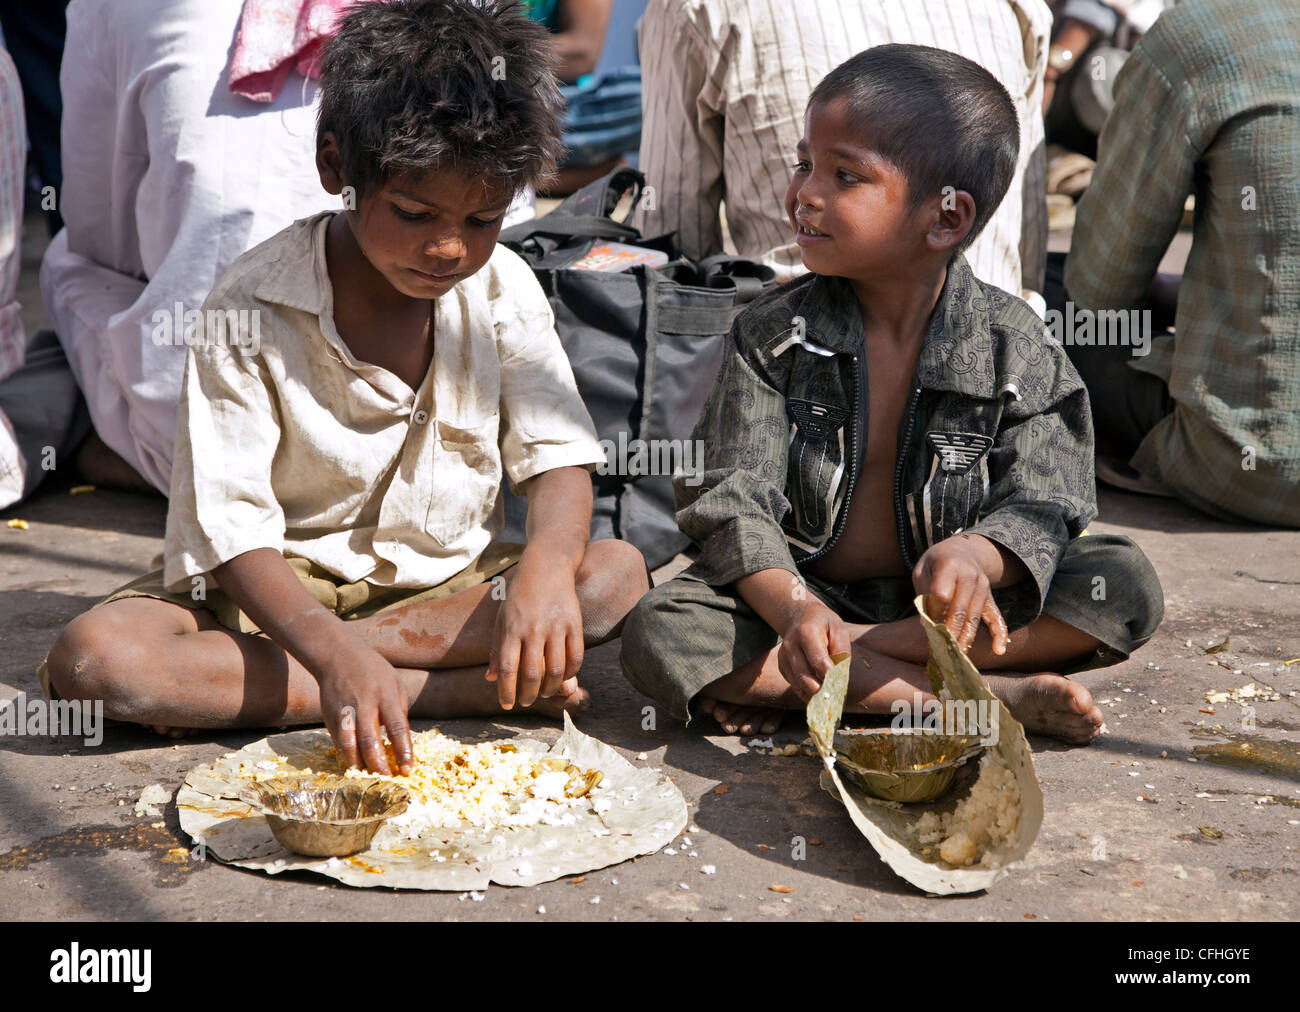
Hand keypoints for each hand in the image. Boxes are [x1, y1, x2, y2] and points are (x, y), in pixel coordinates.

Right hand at [316, 645, 412, 774]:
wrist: (338, 656)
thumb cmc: (374, 673)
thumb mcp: (395, 685)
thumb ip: (398, 712)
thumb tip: (402, 743)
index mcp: (386, 695)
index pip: (398, 727)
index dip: (403, 750)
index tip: (407, 769)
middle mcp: (365, 703)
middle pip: (371, 740)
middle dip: (379, 765)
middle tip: (388, 781)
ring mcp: (345, 711)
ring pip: (349, 744)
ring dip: (360, 766)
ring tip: (370, 780)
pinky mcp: (330, 717)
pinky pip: (339, 742)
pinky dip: (347, 757)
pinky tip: (356, 767)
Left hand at [485, 559, 583, 708]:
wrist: (547, 565)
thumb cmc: (520, 593)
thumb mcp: (502, 617)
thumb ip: (496, 648)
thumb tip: (491, 678)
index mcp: (512, 629)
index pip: (508, 670)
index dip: (507, 692)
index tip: (507, 705)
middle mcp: (534, 629)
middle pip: (533, 675)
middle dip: (528, 695)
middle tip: (526, 702)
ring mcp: (556, 627)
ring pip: (556, 670)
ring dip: (550, 688)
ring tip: (545, 692)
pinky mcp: (574, 623)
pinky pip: (575, 657)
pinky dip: (570, 673)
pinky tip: (563, 677)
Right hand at [777, 600, 850, 700]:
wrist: (800, 617)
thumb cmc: (824, 624)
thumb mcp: (838, 629)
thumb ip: (841, 650)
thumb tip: (840, 675)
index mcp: (806, 632)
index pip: (818, 659)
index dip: (829, 676)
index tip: (840, 688)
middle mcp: (790, 645)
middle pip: (805, 676)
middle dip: (821, 691)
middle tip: (836, 701)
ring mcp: (784, 657)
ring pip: (798, 684)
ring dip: (814, 696)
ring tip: (830, 703)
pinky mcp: (782, 667)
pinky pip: (795, 685)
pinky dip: (808, 694)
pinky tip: (820, 697)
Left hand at [912, 536, 1009, 654]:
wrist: (960, 550)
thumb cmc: (934, 564)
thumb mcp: (922, 570)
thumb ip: (924, 592)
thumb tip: (928, 621)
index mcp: (949, 564)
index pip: (942, 594)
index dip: (934, 610)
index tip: (927, 623)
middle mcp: (970, 575)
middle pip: (960, 610)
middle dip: (950, 632)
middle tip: (941, 651)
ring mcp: (983, 587)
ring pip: (973, 617)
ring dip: (965, 639)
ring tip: (957, 657)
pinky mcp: (990, 598)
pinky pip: (996, 617)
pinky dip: (999, 633)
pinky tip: (999, 650)